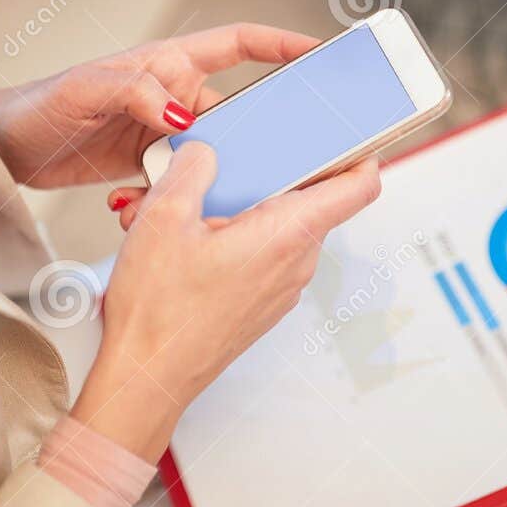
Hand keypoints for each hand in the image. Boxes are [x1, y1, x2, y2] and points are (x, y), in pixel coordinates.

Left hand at [0, 23, 318, 190]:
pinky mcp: (149, 166)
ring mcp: (163, 133)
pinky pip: (180, 183)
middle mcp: (173, 96)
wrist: (6, 145)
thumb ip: (138, 93)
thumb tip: (182, 116)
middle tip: (284, 161)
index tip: (319, 54)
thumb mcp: (88, 89)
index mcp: (170, 63)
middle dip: (261, 136)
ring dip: (208, 180)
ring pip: (212, 156)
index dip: (282, 46)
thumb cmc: (41, 103)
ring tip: (196, 200)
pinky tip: (141, 211)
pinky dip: (173, 200)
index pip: (239, 45)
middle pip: (238, 112)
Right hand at [72, 142, 381, 461]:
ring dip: (234, 206)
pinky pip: (258, 252)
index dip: (360, 151)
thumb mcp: (164, 216)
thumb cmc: (158, 313)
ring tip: (184, 206)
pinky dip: (228, 235)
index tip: (348, 130)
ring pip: (275, 224)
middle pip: (305, 196)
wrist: (145, 376)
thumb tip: (205, 150)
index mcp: (287, 234)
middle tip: (221, 161)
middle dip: (262, 171)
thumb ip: (192, 167)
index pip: (358, 186)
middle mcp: (295, 263)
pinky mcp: (260, 301)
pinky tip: (184, 237)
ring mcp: (280, 286)